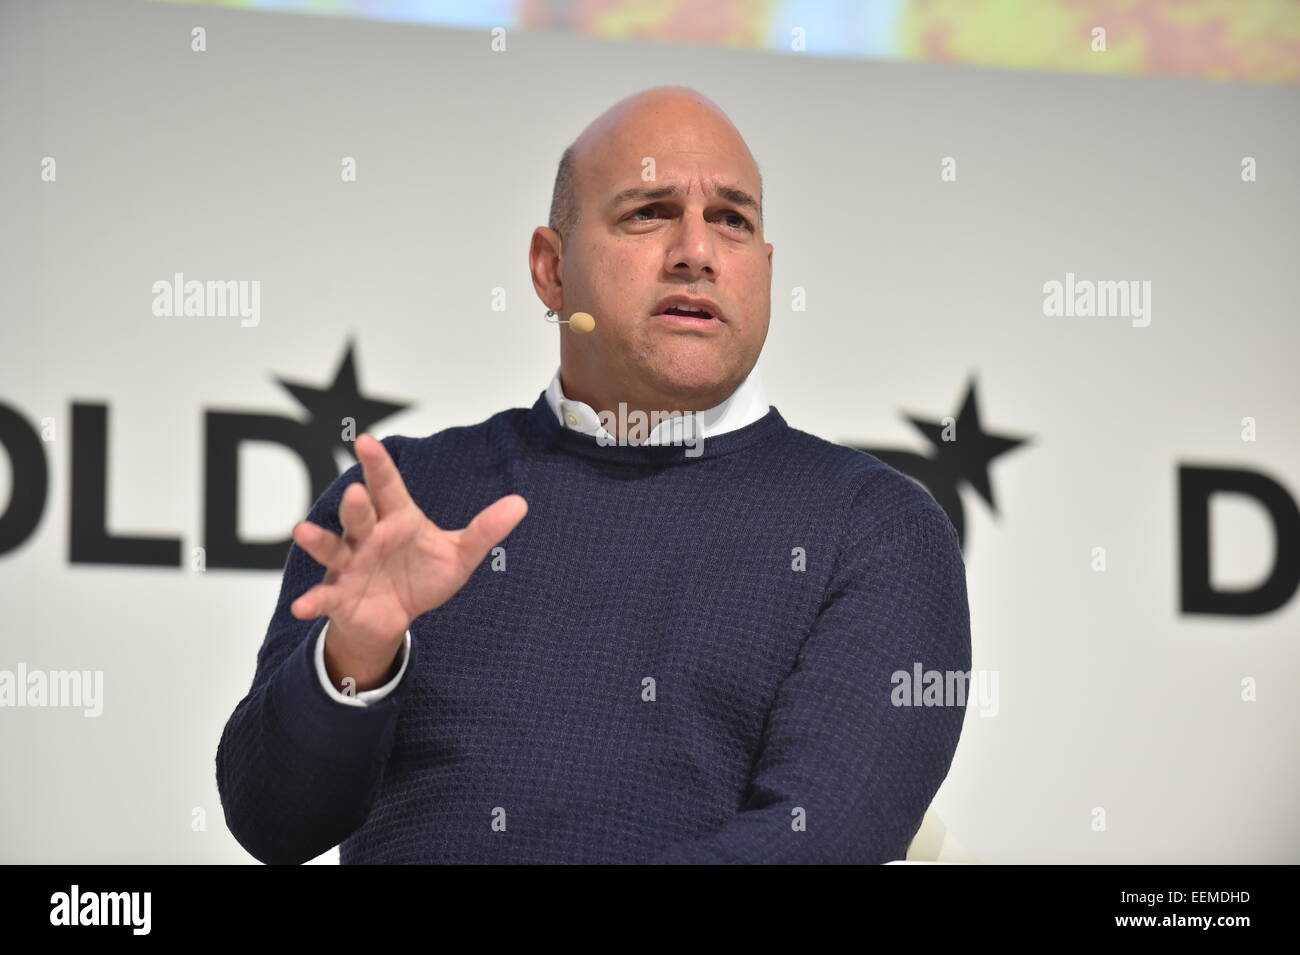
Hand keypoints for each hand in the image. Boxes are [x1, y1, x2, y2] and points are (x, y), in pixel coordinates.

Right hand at [289, 433, 526, 678]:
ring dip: (319, 540)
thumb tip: (521, 503)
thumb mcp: (460, 555)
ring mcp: (350, 565)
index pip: (387, 487)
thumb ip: (486, 530)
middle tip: (356, 492)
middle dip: (356, 504)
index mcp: (397, 519)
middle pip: (360, 514)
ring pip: (333, 548)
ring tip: (304, 532)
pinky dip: (313, 600)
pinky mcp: (339, 595)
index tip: (366, 440)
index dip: (377, 464)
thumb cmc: (422, 576)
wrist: (395, 617)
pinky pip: (324, 596)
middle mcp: (368, 536)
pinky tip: (305, 607)